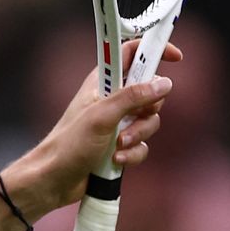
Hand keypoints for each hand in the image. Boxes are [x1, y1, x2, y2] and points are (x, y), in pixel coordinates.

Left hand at [6, 39, 178, 216]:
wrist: (53, 180)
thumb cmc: (68, 144)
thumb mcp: (102, 116)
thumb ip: (133, 97)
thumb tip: (163, 83)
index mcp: (102, 83)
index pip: (131, 54)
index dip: (153, 50)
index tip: (176, 57)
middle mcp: (111, 99)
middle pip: (150, 91)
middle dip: (149, 108)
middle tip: (136, 115)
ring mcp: (116, 123)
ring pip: (149, 121)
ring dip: (137, 135)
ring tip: (117, 145)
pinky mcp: (119, 144)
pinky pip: (142, 144)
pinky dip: (133, 153)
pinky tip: (117, 160)